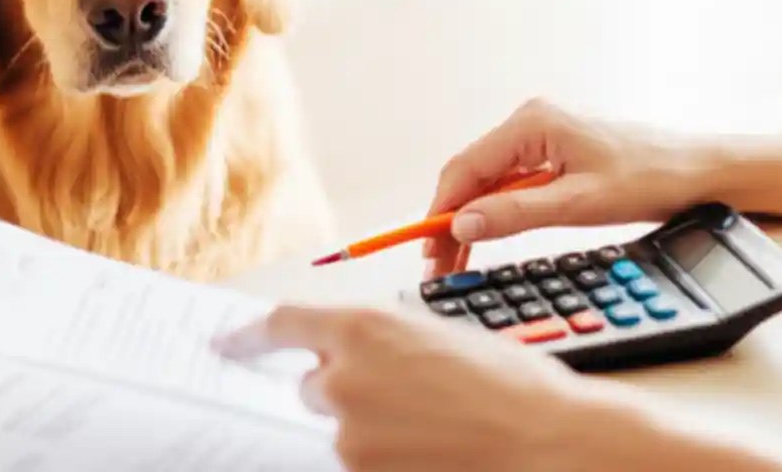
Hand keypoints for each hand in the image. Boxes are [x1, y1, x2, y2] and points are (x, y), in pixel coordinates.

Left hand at [212, 305, 781, 471]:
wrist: (553, 445)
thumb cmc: (511, 387)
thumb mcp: (439, 337)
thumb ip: (380, 343)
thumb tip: (348, 357)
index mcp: (363, 325)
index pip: (280, 324)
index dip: (250, 335)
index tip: (228, 344)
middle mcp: (342, 376)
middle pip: (310, 385)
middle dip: (341, 391)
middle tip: (398, 400)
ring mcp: (349, 435)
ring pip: (336, 429)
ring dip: (364, 429)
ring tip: (428, 430)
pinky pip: (356, 464)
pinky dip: (382, 459)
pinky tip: (427, 451)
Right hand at [423, 99, 706, 278]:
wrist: (700, 171)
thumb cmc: (651, 178)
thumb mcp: (579, 204)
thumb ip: (515, 214)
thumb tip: (461, 225)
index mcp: (531, 123)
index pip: (465, 168)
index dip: (440, 210)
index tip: (426, 246)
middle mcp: (529, 122)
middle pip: (470, 175)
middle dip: (450, 220)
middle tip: (438, 265)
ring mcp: (539, 136)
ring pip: (486, 182)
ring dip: (470, 220)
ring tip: (456, 260)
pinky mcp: (550, 153)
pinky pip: (508, 183)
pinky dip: (494, 212)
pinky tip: (486, 237)